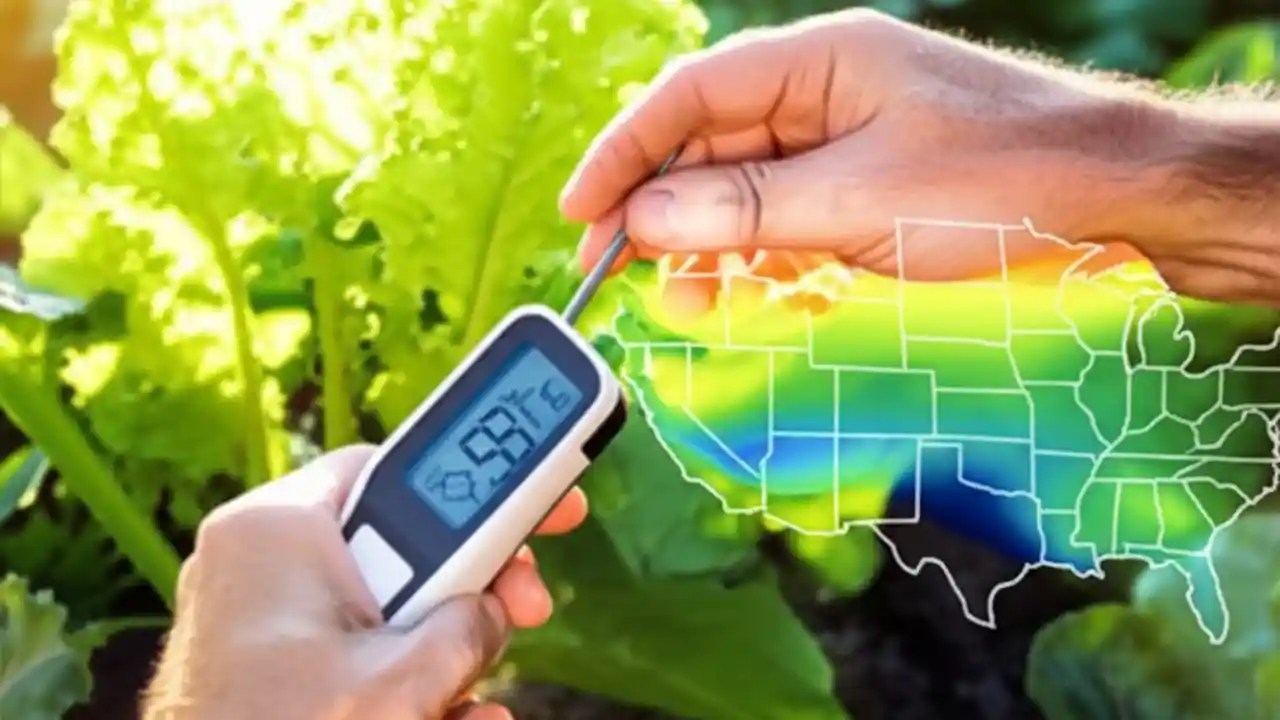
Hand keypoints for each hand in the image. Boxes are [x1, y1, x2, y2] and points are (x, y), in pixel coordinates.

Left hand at [143, 445, 587, 719]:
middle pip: (398, 545)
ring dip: (443, 656)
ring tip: (477, 704)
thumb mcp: (403, 681)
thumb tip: (489, 614)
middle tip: (523, 609)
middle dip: (467, 591)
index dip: (475, 488)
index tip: (537, 504)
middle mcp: (260, 560)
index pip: (392, 469)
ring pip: (381, 611)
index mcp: (276, 527)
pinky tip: (452, 718)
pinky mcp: (261, 670)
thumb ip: (465, 628)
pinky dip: (400, 684)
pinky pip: (349, 656)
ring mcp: (256, 617)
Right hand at [563, 9, 1279, 305]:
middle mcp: (824, 92)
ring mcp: (846, 139)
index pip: (690, 97)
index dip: (624, 152)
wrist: (1116, 197)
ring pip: (744, 189)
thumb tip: (647, 217)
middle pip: (708, 145)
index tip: (583, 212)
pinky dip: (757, 257)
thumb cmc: (1003, 177)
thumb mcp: (861, 199)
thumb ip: (748, 210)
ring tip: (683, 303)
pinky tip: (737, 296)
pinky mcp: (868, 187)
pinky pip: (789, 217)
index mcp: (818, 62)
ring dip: (705, 245)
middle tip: (615, 273)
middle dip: (659, 210)